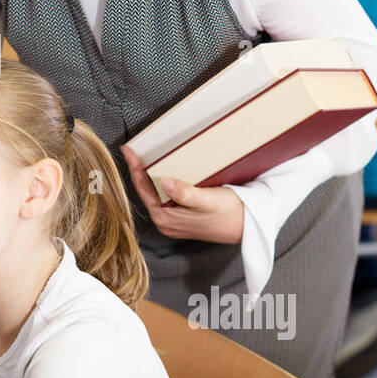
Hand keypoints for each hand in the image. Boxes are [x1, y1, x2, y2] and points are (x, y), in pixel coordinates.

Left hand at [121, 146, 244, 244]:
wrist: (248, 227)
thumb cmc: (230, 213)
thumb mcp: (207, 200)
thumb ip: (185, 193)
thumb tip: (164, 182)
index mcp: (166, 218)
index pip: (143, 188)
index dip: (134, 167)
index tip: (128, 150)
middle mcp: (165, 222)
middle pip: (146, 191)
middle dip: (139, 171)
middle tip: (133, 152)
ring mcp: (173, 221)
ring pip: (155, 194)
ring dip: (150, 177)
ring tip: (144, 160)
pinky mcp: (182, 218)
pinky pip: (165, 197)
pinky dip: (161, 184)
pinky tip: (163, 173)